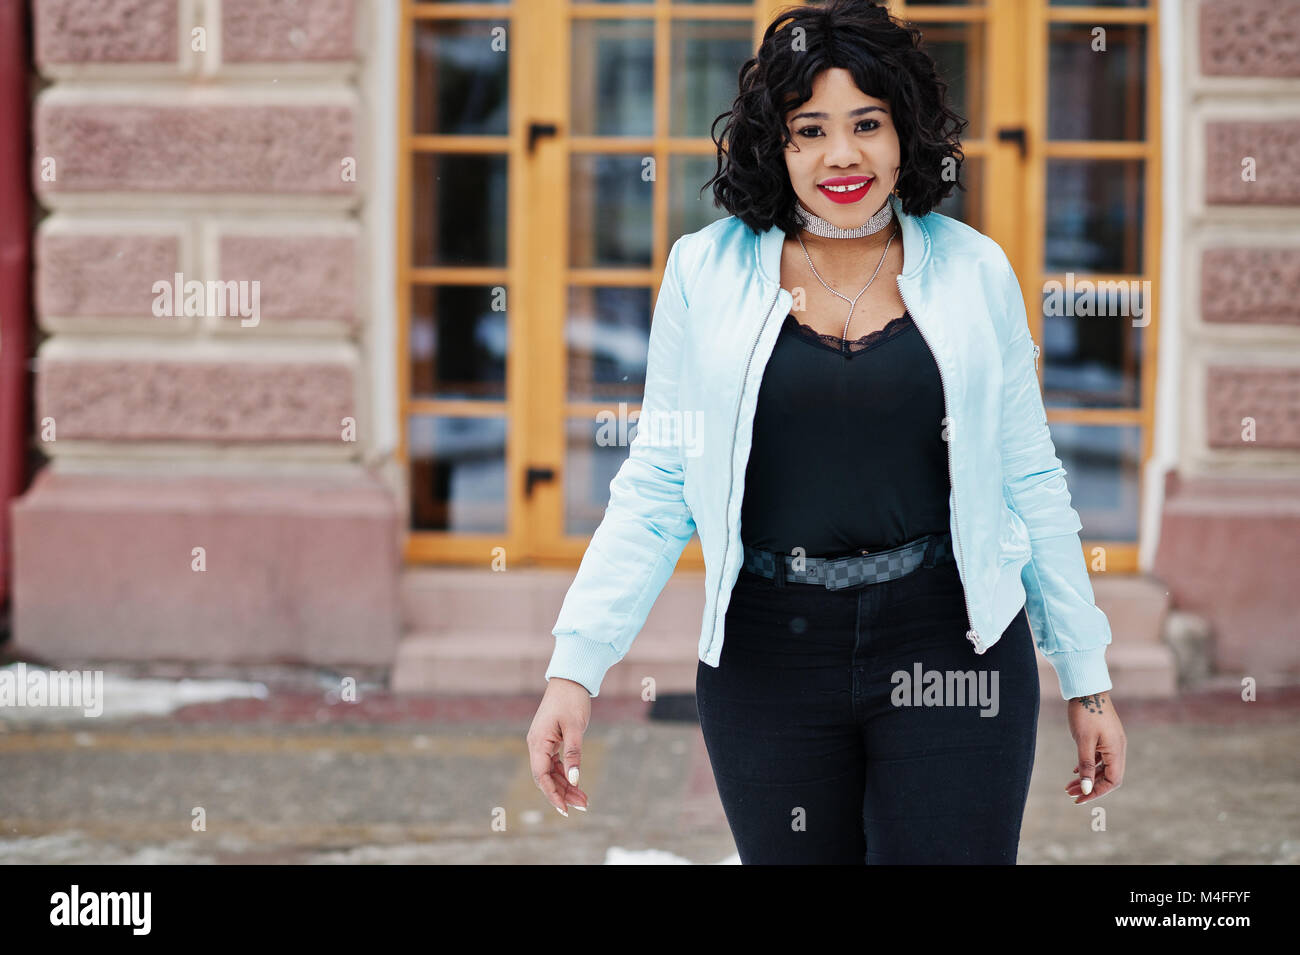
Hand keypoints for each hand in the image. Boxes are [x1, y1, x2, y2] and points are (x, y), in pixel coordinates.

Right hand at [526, 677, 591, 816]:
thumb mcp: (575, 728)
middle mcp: (536, 745)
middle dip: (563, 793)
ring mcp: (542, 744)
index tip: (565, 809)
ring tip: (584, 799)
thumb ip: (574, 754)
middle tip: (583, 805)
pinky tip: (576, 783)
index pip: (541, 776)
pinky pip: (554, 764)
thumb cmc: (572, 701)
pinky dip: (565, 774)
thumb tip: (574, 780)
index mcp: (538, 742)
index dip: (552, 794)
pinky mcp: (549, 741)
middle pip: (546, 778)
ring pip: (551, 772)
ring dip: (565, 786)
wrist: (570, 680)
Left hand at [1065, 691, 1125, 804]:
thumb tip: (1087, 789)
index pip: (1113, 781)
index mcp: (1116, 750)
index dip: (1097, 792)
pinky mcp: (1104, 736)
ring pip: (1102, 767)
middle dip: (1090, 787)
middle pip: (1108, 776)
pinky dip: (1088, 766)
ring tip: (1069, 786)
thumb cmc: (1085, 712)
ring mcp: (1111, 742)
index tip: (1080, 799)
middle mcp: (1117, 748)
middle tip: (1070, 795)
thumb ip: (1086, 765)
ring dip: (1088, 777)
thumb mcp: (1083, 741)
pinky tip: (1076, 770)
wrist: (1086, 687)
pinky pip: (1099, 757)